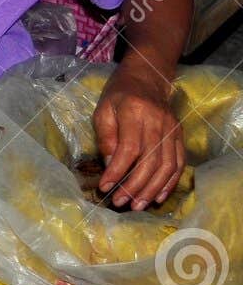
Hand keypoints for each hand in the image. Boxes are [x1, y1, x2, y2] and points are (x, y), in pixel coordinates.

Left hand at [93, 62, 184, 209]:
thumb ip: (107, 137)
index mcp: (135, 113)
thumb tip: (111, 166)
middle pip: (150, 161)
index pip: (129, 149)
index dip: (118, 171)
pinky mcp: (180, 136)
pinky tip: (158, 196)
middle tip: (121, 203)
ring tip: (138, 205)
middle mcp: (158, 123)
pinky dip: (169, 183)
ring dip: (152, 189)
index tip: (105, 187)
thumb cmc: (119, 95)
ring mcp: (172, 130)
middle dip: (135, 186)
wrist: (147, 78)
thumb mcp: (103, 110)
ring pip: (167, 166)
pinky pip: (179, 164)